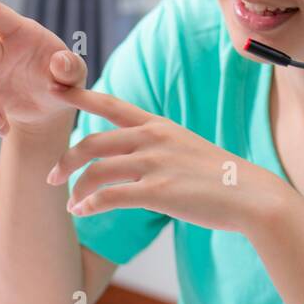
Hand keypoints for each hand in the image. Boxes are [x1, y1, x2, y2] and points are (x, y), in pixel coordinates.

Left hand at [45, 87, 290, 235]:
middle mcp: (153, 139)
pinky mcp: (158, 191)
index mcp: (157, 125)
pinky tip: (83, 213)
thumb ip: (155, 145)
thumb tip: (128, 157)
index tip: (53, 91)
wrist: (252, 197)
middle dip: (65, 160)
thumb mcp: (185, 148)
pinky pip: (110, 197)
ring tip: (70, 204)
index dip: (79, 97)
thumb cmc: (218, 177)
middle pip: (91, 142)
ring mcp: (155, 164)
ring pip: (96, 171)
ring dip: (76, 189)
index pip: (110, 104)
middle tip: (52, 177)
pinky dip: (90, 205)